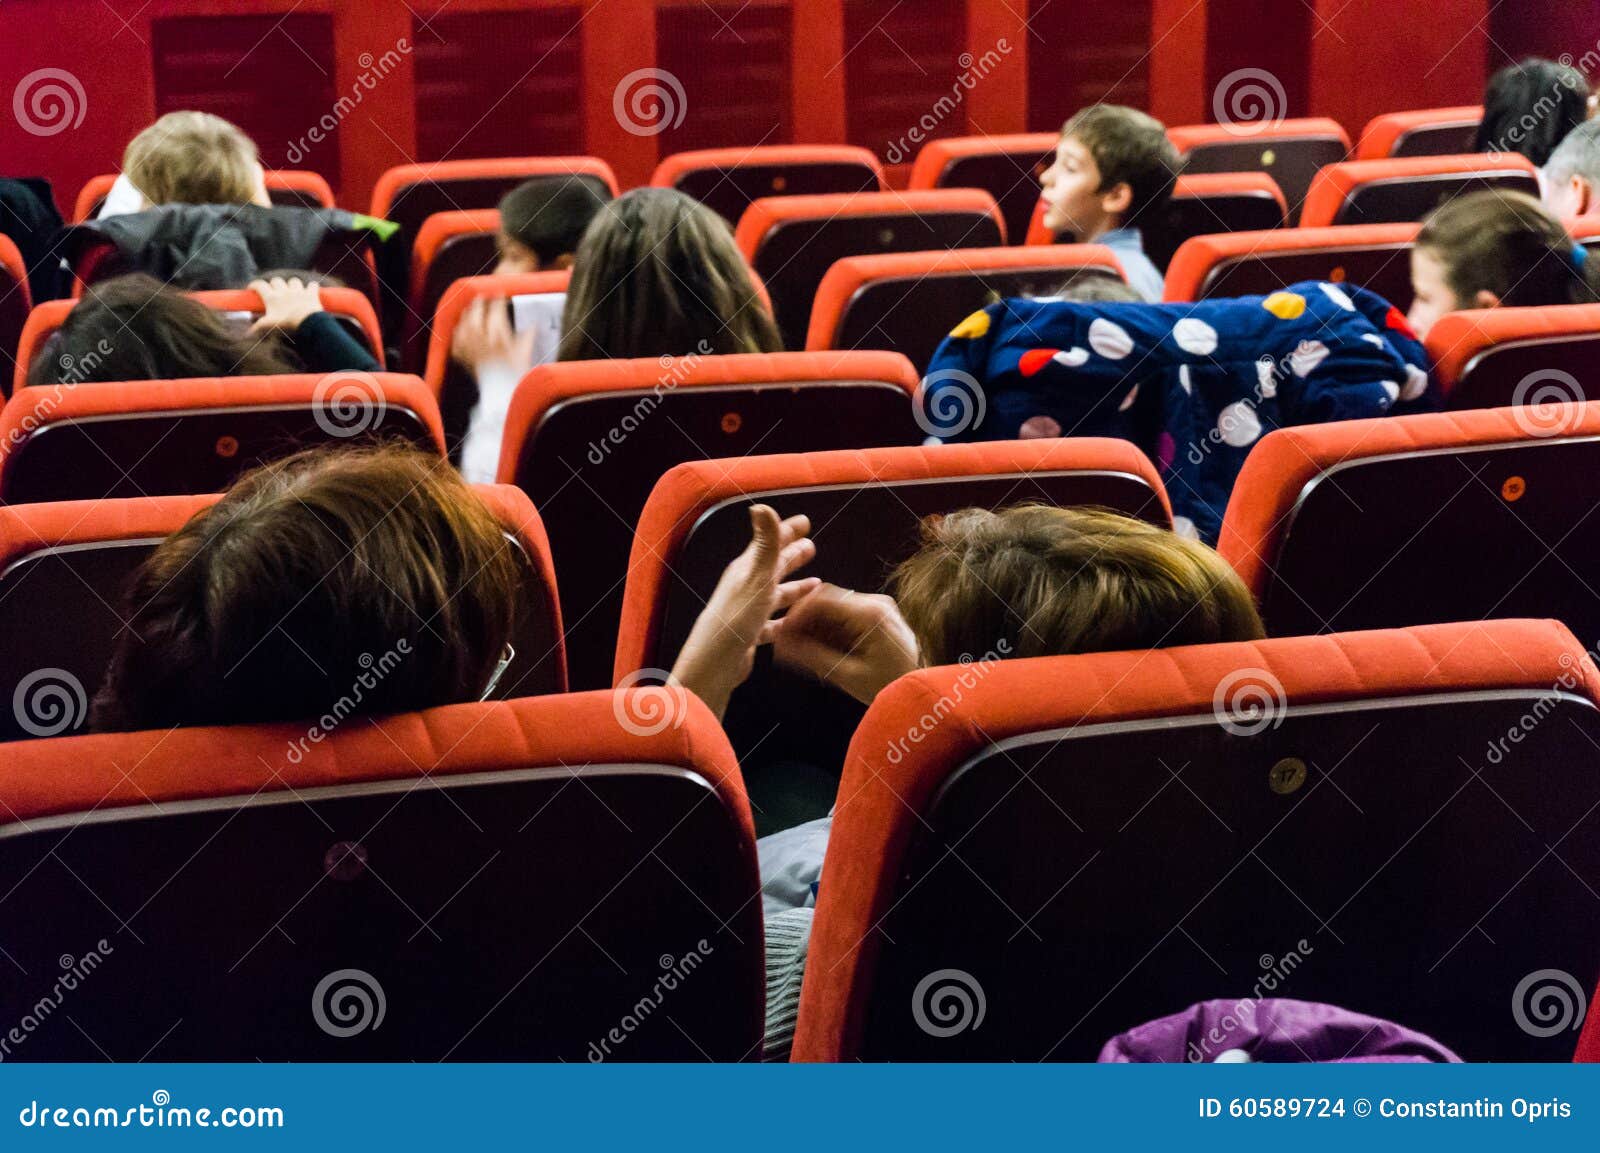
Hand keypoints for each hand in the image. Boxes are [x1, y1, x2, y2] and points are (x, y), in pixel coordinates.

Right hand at [248, 276, 323, 333]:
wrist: (307, 323)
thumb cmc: (286, 325)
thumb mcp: (269, 326)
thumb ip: (257, 328)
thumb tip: (247, 334)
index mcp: (272, 298)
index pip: (260, 285)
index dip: (254, 285)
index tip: (251, 289)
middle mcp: (284, 291)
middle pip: (276, 280)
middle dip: (274, 284)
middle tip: (273, 291)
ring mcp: (299, 291)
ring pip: (294, 281)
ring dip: (292, 284)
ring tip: (292, 291)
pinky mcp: (311, 294)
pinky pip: (312, 285)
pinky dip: (312, 287)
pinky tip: (311, 289)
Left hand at [450, 298, 534, 371]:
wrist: (505, 392)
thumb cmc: (518, 372)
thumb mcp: (525, 351)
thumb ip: (529, 335)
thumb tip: (534, 323)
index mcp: (500, 340)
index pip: (496, 314)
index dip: (497, 301)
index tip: (499, 294)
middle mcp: (484, 344)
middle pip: (476, 319)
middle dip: (478, 306)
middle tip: (480, 297)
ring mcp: (473, 353)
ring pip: (464, 330)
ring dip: (465, 318)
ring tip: (467, 310)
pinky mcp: (467, 361)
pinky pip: (457, 346)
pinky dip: (457, 337)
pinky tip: (458, 330)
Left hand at [668, 505, 817, 718]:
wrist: (716, 661)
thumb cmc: (736, 617)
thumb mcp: (756, 576)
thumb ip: (765, 543)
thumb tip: (761, 506)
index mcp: (747, 569)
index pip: (771, 542)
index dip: (787, 531)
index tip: (804, 521)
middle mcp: (746, 586)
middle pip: (774, 566)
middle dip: (792, 555)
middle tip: (811, 546)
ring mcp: (749, 610)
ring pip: (776, 593)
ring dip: (794, 586)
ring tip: (815, 582)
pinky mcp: (751, 633)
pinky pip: (773, 621)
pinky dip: (787, 617)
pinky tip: (796, 620)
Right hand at [772, 583, 919, 705]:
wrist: (923, 692)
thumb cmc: (890, 687)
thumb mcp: (847, 675)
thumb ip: (811, 656)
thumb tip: (780, 645)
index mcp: (870, 614)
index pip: (820, 600)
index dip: (795, 615)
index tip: (780, 634)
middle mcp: (876, 603)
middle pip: (826, 599)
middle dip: (803, 620)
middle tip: (786, 643)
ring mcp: (879, 607)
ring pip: (833, 605)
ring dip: (815, 624)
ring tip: (801, 649)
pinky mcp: (879, 614)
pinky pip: (846, 613)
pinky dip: (830, 628)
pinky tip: (821, 647)